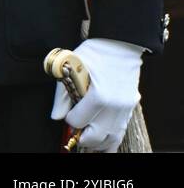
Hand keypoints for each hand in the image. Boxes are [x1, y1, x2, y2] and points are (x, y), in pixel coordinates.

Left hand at [50, 37, 144, 151]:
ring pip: (111, 139)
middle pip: (96, 136)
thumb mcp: (71, 69)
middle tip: (75, 129)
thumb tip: (56, 117)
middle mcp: (115, 106)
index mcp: (99, 96)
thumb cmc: (94, 54)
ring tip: (86, 137)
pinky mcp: (131, 108)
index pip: (78, 121)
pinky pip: (121, 132)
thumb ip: (62, 96)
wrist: (120, 45)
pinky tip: (101, 140)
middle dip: (82, 136)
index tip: (68, 113)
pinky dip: (110, 139)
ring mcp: (125, 109)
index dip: (69, 119)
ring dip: (97, 142)